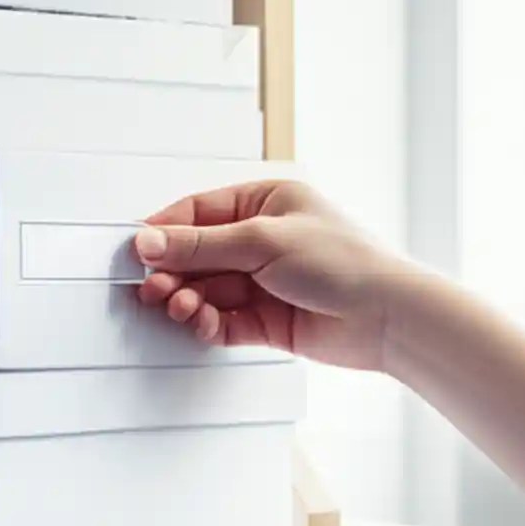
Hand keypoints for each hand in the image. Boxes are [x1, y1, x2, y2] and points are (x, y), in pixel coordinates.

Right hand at [135, 180, 415, 370]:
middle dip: (173, 271)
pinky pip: (223, 320)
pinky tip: (200, 322)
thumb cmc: (344, 262)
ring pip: (207, 290)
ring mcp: (264, 281)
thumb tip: (149, 242)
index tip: (137, 249)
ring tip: (179, 306)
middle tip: (151, 286)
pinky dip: (206, 323)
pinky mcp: (267, 320)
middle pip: (198, 254)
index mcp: (266, 202)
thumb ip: (200, 245)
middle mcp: (263, 241)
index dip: (166, 230)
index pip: (200, 211)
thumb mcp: (262, 241)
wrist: (387, 316)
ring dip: (187, 298)